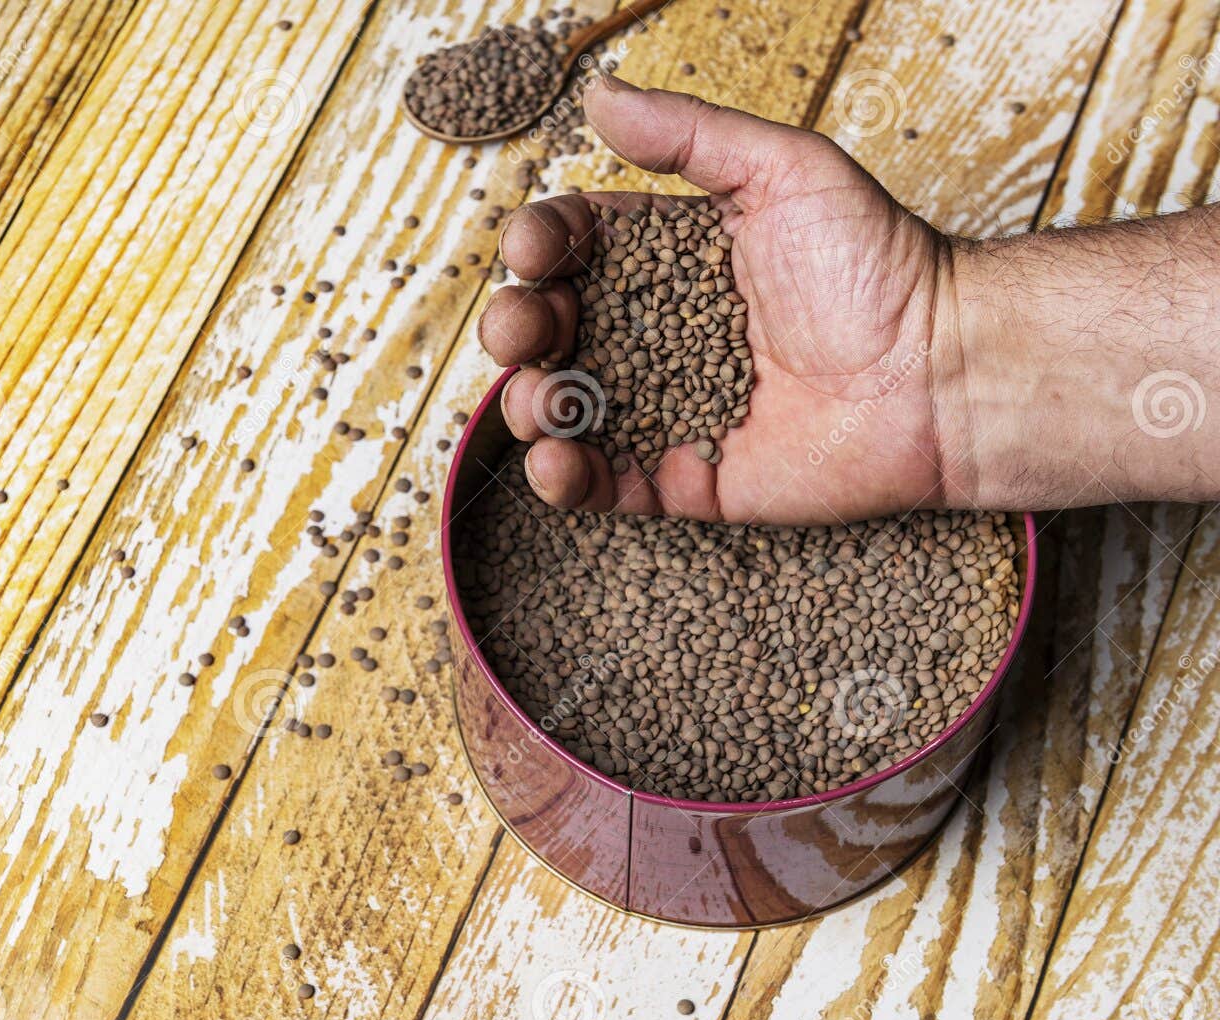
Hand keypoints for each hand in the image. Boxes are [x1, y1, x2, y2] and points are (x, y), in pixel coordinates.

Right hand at [476, 75, 959, 523]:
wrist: (941, 372)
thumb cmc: (879, 265)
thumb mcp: (785, 169)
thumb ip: (689, 135)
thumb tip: (599, 94)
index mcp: (669, 258)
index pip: (575, 250)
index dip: (539, 248)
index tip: (534, 250)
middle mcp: (656, 332)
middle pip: (552, 329)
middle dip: (516, 327)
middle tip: (523, 329)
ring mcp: (666, 409)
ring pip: (565, 410)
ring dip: (528, 404)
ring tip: (540, 397)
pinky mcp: (684, 480)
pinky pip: (606, 486)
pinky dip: (564, 481)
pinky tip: (556, 462)